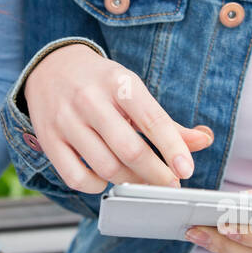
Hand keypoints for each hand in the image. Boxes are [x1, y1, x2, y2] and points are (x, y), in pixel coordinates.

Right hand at [23, 43, 214, 191]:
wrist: (51, 66)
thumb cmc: (101, 83)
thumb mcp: (133, 91)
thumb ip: (166, 122)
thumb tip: (202, 141)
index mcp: (119, 83)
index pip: (152, 119)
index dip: (172, 148)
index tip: (186, 170)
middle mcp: (90, 100)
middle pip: (129, 149)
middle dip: (155, 174)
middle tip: (169, 184)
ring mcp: (66, 121)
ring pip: (104, 167)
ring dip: (129, 181)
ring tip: (139, 180)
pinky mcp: (48, 139)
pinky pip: (75, 177)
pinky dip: (96, 186)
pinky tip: (105, 178)